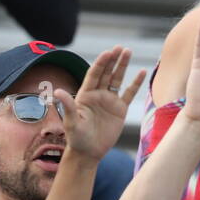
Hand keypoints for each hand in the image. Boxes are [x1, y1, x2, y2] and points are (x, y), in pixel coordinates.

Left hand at [56, 46, 144, 160]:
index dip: (101, 63)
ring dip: (122, 66)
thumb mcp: (71, 122)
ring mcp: (109, 101)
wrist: (89, 152)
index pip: (94, 74)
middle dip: (113, 60)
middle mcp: (98, 94)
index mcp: (86, 94)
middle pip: (106, 73)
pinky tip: (141, 72)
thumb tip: (57, 91)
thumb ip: (67, 105)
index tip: (108, 53)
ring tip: (128, 51)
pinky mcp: (120, 110)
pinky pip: (129, 93)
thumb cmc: (77, 138)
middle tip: (120, 48)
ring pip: (117, 79)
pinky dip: (136, 83)